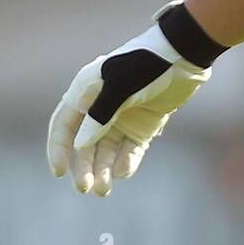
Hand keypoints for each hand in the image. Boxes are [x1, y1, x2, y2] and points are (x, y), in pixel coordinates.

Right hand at [46, 1, 223, 195]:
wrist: (185, 55)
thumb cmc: (148, 64)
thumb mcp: (121, 86)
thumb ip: (100, 115)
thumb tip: (79, 145)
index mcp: (88, 91)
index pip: (64, 123)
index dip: (58, 148)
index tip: (59, 172)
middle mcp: (102, 105)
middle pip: (85, 142)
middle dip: (83, 166)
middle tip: (85, 188)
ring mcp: (123, 117)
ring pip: (106, 150)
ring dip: (103, 169)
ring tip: (104, 189)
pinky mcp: (144, 125)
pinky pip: (130, 149)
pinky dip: (126, 162)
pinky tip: (124, 171)